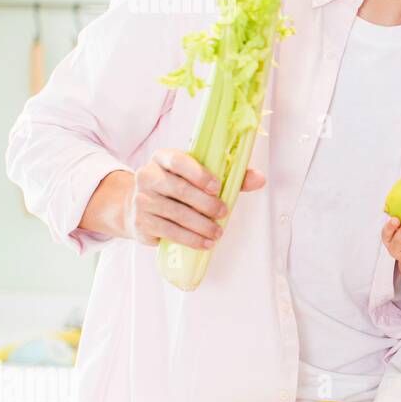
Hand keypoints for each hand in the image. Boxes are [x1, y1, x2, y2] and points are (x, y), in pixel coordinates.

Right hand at [127, 148, 264, 247]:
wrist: (140, 207)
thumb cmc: (179, 188)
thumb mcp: (201, 177)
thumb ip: (231, 176)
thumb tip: (259, 178)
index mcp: (163, 158)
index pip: (178, 161)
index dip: (199, 173)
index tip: (216, 186)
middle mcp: (148, 175)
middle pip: (179, 189)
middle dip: (206, 204)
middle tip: (223, 213)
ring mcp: (141, 199)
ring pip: (175, 213)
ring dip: (201, 225)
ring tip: (217, 233)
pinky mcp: (141, 222)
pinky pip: (168, 231)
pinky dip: (190, 239)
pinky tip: (204, 243)